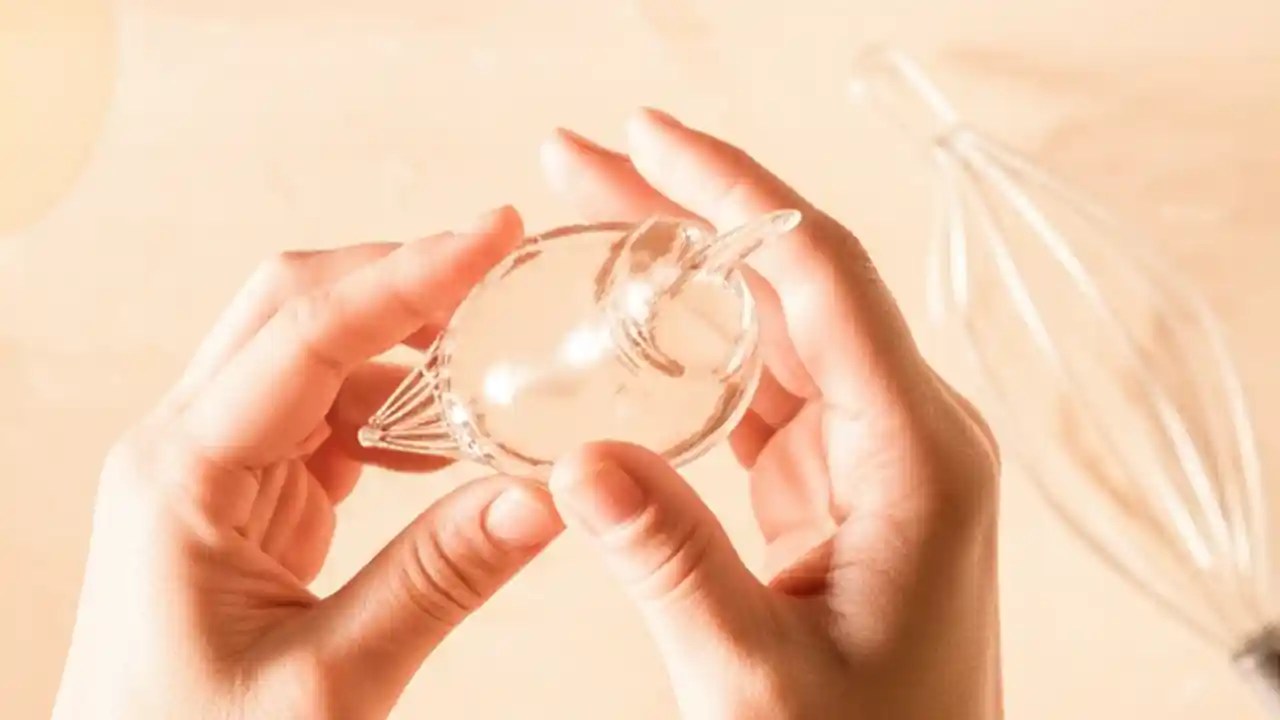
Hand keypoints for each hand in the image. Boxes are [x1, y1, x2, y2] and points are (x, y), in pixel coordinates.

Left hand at [52, 207, 563, 719]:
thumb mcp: (327, 682)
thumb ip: (439, 580)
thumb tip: (546, 495)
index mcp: (180, 474)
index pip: (308, 335)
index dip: (411, 276)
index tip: (494, 234)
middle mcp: (184, 450)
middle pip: (294, 313)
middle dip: (400, 282)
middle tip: (499, 268)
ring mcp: (209, 471)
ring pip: (313, 363)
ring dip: (402, 356)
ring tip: (489, 370)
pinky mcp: (240, 502)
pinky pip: (321, 424)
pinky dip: (390, 417)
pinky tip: (440, 446)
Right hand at [540, 111, 1001, 718]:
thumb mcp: (757, 677)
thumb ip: (672, 566)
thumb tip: (579, 462)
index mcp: (918, 457)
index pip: (822, 279)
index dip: (732, 194)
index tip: (647, 138)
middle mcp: (907, 435)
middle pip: (790, 285)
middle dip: (682, 214)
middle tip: (581, 165)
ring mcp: (873, 456)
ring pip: (772, 329)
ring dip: (682, 275)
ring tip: (592, 224)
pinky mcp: (839, 485)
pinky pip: (763, 390)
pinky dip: (694, 349)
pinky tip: (637, 327)